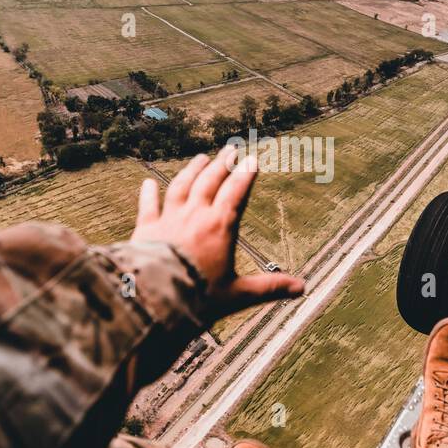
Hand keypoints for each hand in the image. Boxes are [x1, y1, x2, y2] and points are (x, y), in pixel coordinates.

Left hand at [131, 147, 304, 317]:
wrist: (156, 296)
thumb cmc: (198, 297)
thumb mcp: (238, 295)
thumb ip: (268, 288)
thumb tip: (301, 288)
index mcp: (220, 227)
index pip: (236, 193)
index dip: (245, 175)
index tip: (252, 160)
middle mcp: (195, 216)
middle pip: (210, 182)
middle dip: (222, 165)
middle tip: (229, 150)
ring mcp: (169, 219)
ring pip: (182, 187)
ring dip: (192, 171)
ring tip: (200, 159)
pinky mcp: (146, 229)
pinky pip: (148, 206)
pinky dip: (149, 193)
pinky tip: (148, 183)